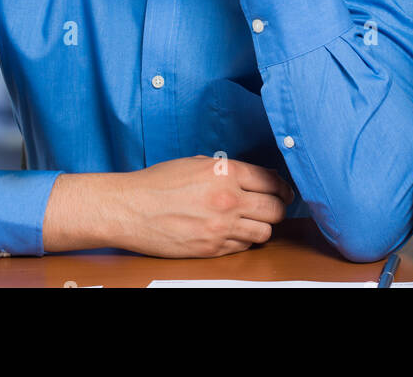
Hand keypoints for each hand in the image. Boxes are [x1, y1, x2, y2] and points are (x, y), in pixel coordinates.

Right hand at [107, 155, 294, 257]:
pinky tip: (232, 232)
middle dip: (277, 207)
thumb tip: (255, 176)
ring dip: (261, 227)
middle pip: (275, 209)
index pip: (271, 181)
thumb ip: (227, 170)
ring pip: (264, 232)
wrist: (130, 209)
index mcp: (225, 173)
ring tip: (251, 222)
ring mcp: (221, 226)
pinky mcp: (212, 248)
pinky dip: (242, 240)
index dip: (281, 187)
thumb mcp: (196, 163)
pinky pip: (243, 247)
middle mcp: (228, 199)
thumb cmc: (157, 184)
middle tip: (272, 207)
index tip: (283, 191)